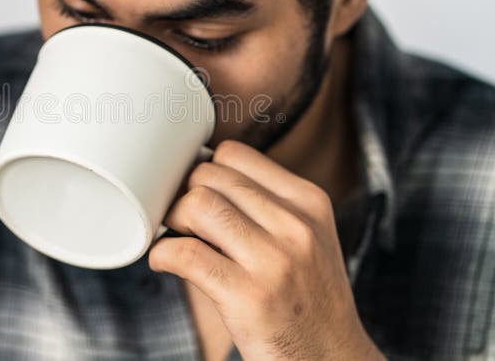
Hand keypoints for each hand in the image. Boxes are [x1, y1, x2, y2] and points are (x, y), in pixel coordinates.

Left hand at [148, 140, 383, 360]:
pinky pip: (186, 254)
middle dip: (183, 195)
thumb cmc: (309, 301)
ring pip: (197, 205)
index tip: (195, 192)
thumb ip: (266, 206)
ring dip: (171, 220)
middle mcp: (295, 226)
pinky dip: (162, 254)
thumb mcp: (308, 239)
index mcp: (309, 202)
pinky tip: (165, 262)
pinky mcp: (248, 296)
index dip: (204, 171)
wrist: (332, 360)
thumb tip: (199, 181)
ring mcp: (274, 261)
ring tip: (175, 238)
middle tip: (180, 221)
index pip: (235, 155)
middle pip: (209, 177)